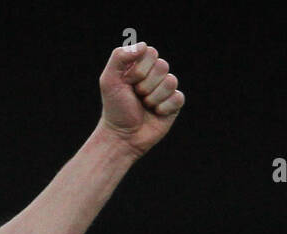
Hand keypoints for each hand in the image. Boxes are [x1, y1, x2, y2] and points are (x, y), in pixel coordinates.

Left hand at [97, 42, 184, 157]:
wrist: (121, 136)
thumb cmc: (114, 108)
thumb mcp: (109, 81)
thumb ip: (119, 57)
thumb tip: (143, 45)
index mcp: (140, 66)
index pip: (150, 52)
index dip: (139, 69)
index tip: (127, 82)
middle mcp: (155, 75)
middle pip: (162, 66)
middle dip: (145, 85)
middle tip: (136, 96)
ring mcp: (166, 89)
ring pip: (171, 81)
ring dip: (153, 98)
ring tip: (144, 105)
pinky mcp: (174, 104)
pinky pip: (177, 98)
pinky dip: (163, 108)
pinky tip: (155, 114)